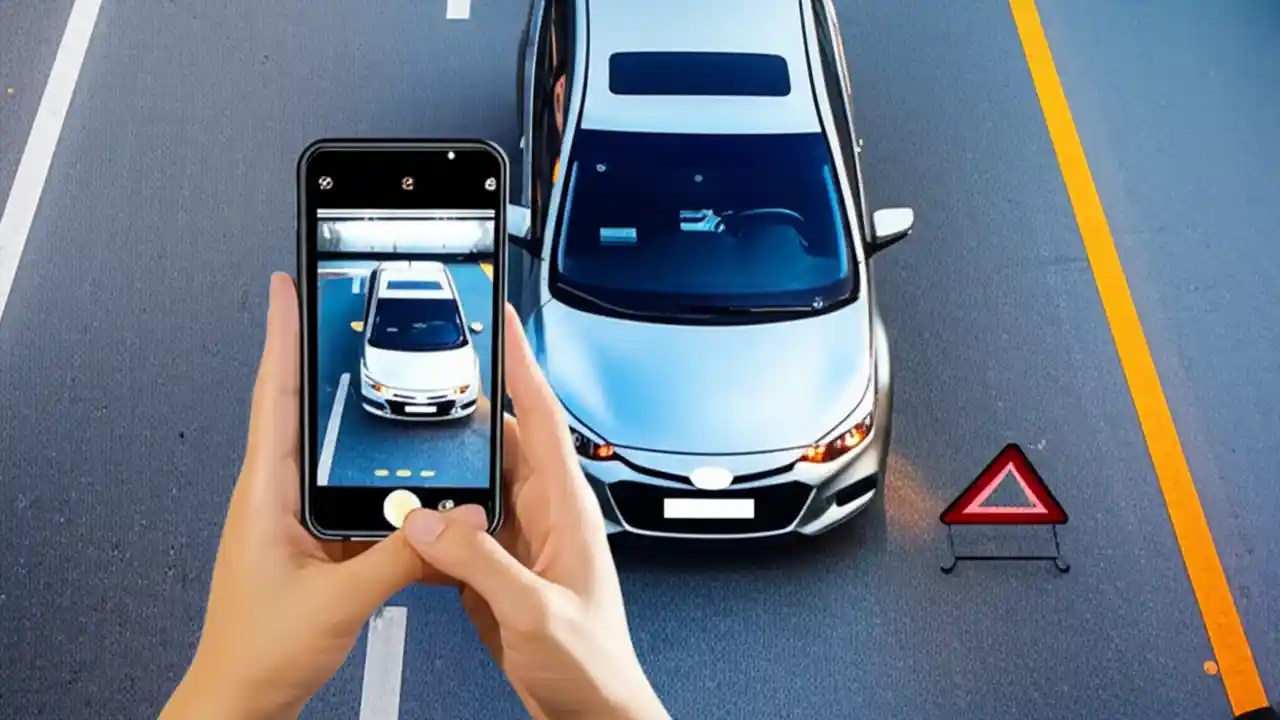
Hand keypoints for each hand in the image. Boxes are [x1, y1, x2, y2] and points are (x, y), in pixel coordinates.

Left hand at [161, 273, 423, 718]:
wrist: (239, 700)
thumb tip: (453, 519)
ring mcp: (288, 520)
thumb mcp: (339, 599)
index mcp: (265, 494)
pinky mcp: (308, 544)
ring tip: (366, 377)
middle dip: (311, 354)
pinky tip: (396, 482)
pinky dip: (370, 478)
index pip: (274, 395)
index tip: (289, 287)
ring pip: (322, 452)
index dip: (282, 335)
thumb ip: (404, 556)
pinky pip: (342, 494)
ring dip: (341, 414)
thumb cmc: (257, 653)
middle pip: (295, 409)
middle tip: (328, 309)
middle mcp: (272, 498)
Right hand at [401, 305, 668, 719]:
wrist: (591, 713)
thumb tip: (427, 522)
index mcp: (567, 513)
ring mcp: (522, 543)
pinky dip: (435, 517)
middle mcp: (546, 519)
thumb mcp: (535, 612)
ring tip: (412, 438)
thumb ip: (480, 564)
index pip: (545, 421)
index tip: (503, 323)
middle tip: (438, 368)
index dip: (523, 367)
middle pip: (506, 444)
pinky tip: (411, 516)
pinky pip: (463, 528)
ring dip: (449, 466)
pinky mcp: (500, 570)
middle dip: (474, 406)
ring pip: (479, 485)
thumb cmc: (591, 666)